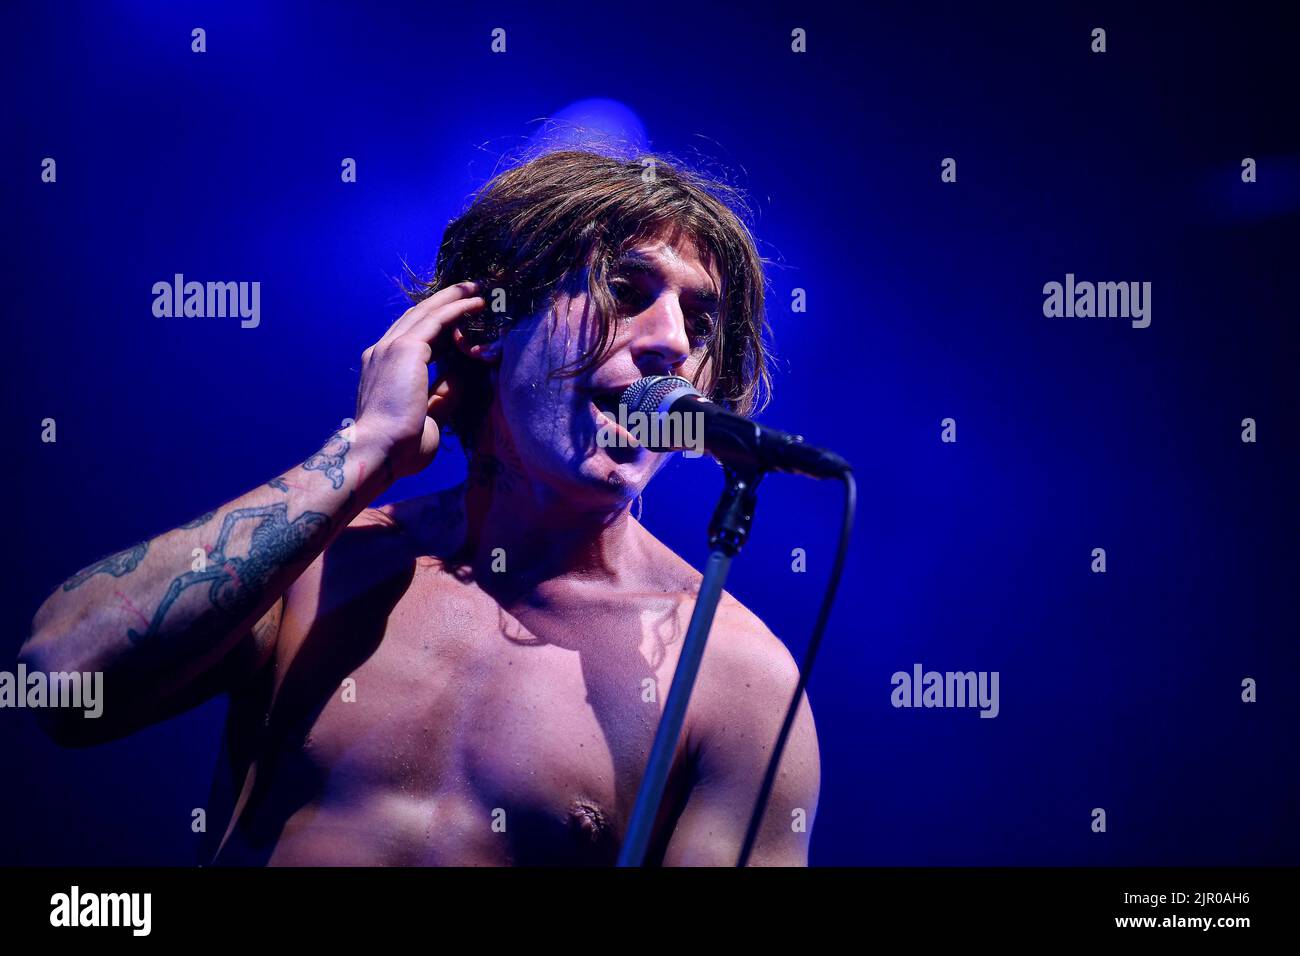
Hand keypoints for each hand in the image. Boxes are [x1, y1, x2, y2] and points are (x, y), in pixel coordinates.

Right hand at [354, 281, 484, 478]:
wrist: (379, 451)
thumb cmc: (401, 445)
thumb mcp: (428, 414)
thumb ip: (443, 392)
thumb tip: (463, 373)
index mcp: (381, 369)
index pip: (410, 337)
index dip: (435, 325)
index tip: (458, 319)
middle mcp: (381, 352)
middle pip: (416, 317)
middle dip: (444, 302)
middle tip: (469, 292)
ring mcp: (390, 348)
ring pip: (427, 312)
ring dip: (453, 298)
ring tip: (476, 289)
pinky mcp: (406, 349)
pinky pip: (437, 320)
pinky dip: (457, 309)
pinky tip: (474, 303)